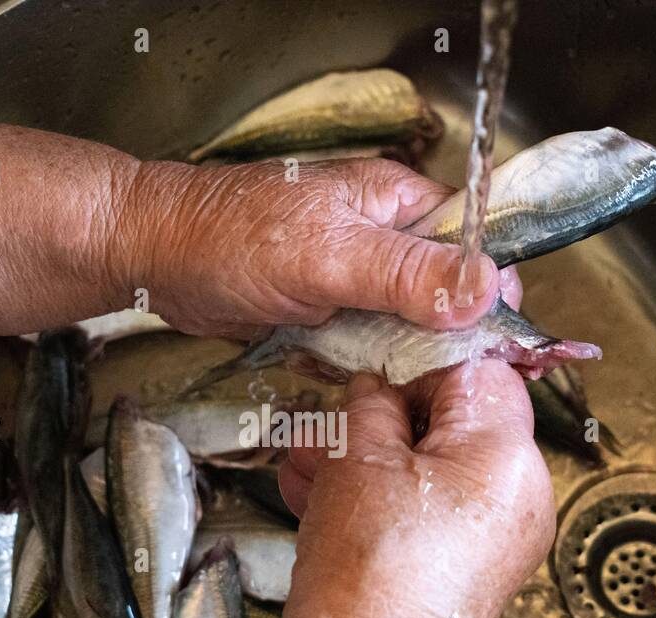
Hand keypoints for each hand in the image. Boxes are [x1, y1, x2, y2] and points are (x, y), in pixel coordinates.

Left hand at [113, 158, 507, 337]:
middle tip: (438, 375)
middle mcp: (386, 238)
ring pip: (408, 324)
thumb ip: (407, 273)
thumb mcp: (330, 255)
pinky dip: (363, 362)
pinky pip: (367, 343)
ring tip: (388, 375)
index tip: (496, 343)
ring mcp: (358, 277)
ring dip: (403, 355)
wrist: (158, 258)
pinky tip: (349, 372)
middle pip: (446, 293)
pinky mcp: (330, 310)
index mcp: (398, 204)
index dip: (491, 293)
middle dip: (446, 335)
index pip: (473, 245)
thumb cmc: (233, 238)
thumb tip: (486, 290)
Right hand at [277, 359, 555, 617]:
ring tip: (308, 464)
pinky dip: (383, 500)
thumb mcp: (358, 458)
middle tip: (327, 420)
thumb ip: (372, 402)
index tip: (366, 368)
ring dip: (370, 459)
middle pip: (454, 422)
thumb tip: (377, 384)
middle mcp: (522, 495)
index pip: (475, 370)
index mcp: (509, 454)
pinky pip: (431, 513)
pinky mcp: (473, 570)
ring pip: (434, 470)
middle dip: (381, 419)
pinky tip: (323, 499)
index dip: (414, 363)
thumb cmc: (370, 579)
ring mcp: (501, 537)